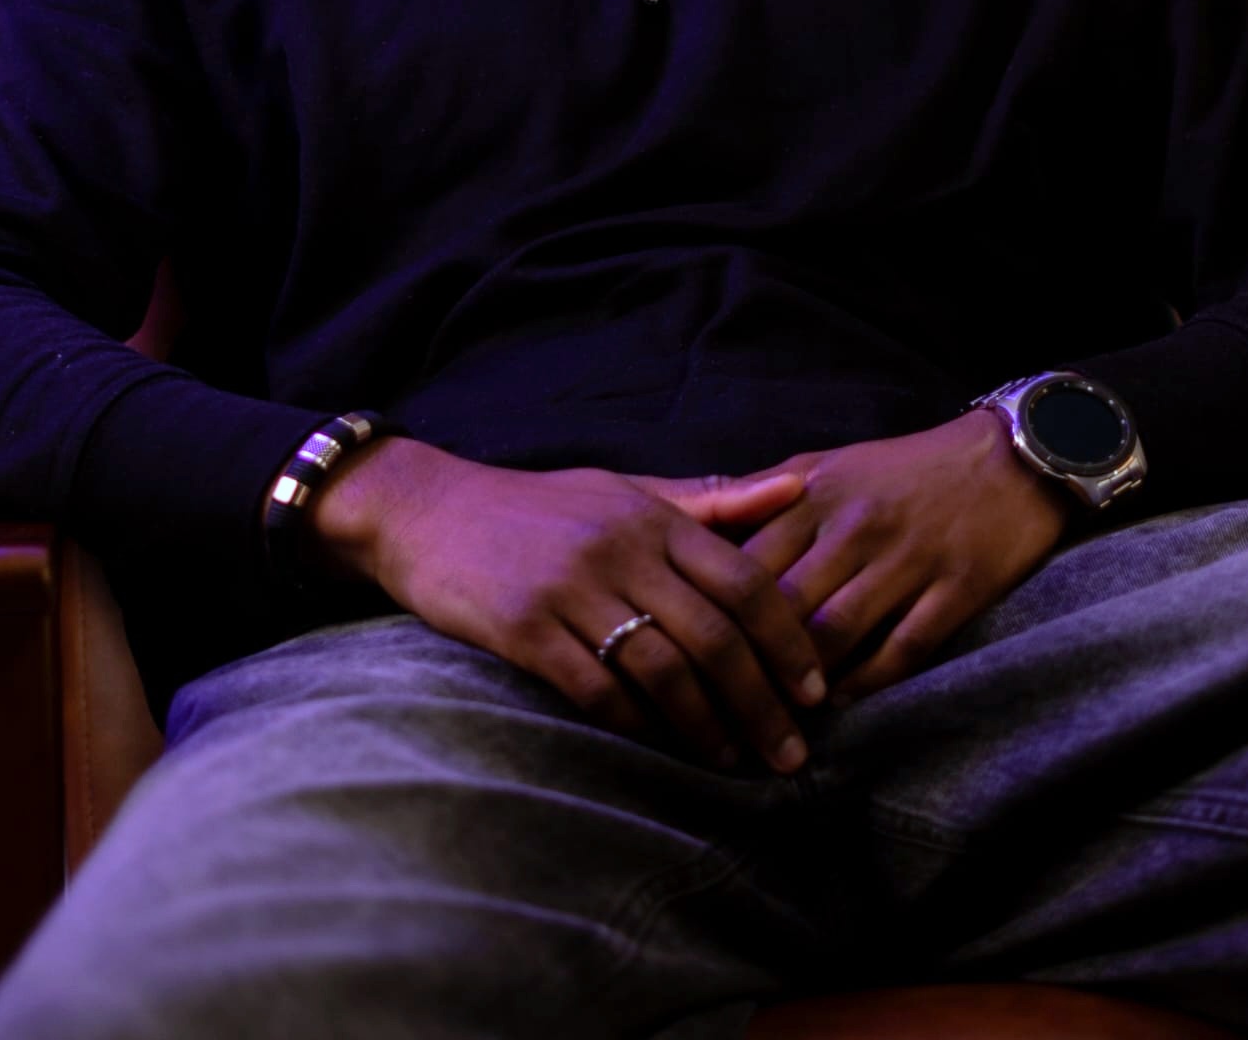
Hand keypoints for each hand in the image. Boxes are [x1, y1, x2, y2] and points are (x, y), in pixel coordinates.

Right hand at [308, 437, 827, 773]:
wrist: (428, 511)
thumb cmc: (539, 506)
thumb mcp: (624, 488)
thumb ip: (709, 500)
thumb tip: (799, 486)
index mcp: (653, 516)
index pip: (746, 581)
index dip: (790, 642)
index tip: (819, 691)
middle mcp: (620, 548)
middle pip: (715, 635)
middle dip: (762, 701)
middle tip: (791, 751)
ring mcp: (571, 588)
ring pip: (663, 669)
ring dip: (707, 726)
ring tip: (734, 761)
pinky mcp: (524, 628)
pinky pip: (596, 690)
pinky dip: (637, 726)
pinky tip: (660, 749)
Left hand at [726, 410, 1077, 703]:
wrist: (1009, 459)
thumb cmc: (906, 468)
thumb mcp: (828, 464)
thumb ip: (762, 497)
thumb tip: (694, 528)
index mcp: (816, 496)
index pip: (749, 562)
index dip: (716, 614)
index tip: (695, 655)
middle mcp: (856, 527)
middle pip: (784, 604)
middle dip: (752, 660)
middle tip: (726, 704)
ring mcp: (907, 559)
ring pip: (836, 632)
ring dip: (803, 680)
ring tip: (778, 715)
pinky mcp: (956, 590)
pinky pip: (902, 648)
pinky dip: (867, 682)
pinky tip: (842, 701)